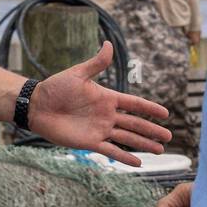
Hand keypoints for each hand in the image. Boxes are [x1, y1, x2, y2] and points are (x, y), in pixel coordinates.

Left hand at [26, 41, 171, 166]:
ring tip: (160, 150)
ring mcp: (99, 129)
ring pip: (127, 138)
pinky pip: (111, 151)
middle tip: (169, 137)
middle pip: (135, 124)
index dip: (149, 109)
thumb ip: (96, 63)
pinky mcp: (89, 142)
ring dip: (143, 144)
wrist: (37, 106)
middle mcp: (107, 115)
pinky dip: (124, 157)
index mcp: (107, 98)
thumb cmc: (56, 88)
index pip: (134, 104)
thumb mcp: (78, 74)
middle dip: (152, 130)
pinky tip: (138, 163)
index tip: (166, 114)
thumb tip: (108, 44)